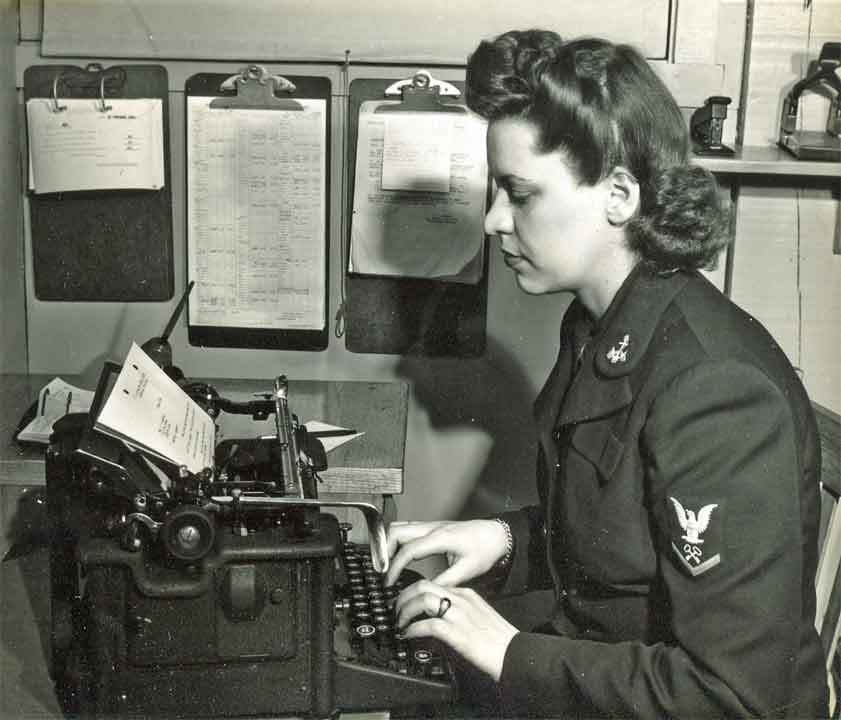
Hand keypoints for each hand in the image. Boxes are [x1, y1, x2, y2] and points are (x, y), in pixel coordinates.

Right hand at [385, 519, 508, 586]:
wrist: (496, 534)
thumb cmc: (485, 549)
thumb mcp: (467, 570)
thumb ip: (445, 582)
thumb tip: (426, 592)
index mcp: (440, 538)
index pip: (408, 550)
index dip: (394, 567)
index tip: (389, 581)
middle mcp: (433, 528)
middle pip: (396, 531)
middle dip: (384, 550)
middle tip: (382, 570)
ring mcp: (431, 525)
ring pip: (400, 526)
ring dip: (389, 543)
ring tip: (387, 563)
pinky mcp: (432, 526)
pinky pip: (407, 527)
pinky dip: (397, 539)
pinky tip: (398, 553)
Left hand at [394, 579, 517, 681]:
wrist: (515, 654)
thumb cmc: (498, 641)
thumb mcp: (477, 618)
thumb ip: (457, 614)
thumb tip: (433, 621)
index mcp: (466, 594)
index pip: (433, 583)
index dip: (413, 592)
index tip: (405, 602)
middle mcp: (461, 600)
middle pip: (423, 586)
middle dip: (403, 597)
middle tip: (396, 610)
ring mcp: (459, 614)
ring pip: (422, 599)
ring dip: (405, 611)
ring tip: (400, 622)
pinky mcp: (457, 632)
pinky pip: (427, 624)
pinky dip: (413, 628)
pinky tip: (409, 635)